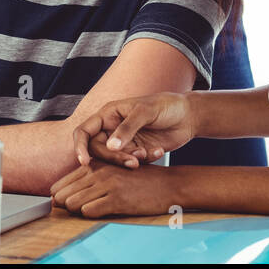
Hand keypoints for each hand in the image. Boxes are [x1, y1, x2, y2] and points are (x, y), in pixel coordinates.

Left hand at [51, 162, 179, 216]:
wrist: (168, 184)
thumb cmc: (139, 181)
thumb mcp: (112, 173)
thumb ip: (88, 181)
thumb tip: (61, 199)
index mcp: (94, 164)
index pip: (59, 185)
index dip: (60, 199)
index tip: (67, 206)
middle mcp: (97, 171)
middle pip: (62, 195)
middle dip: (65, 207)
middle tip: (77, 211)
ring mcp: (106, 184)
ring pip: (72, 203)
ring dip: (77, 212)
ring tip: (92, 210)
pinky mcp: (117, 198)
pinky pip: (89, 211)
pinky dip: (91, 215)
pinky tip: (102, 211)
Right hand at [71, 92, 195, 168]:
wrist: (188, 116)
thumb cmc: (166, 106)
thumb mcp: (145, 112)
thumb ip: (127, 128)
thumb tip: (110, 146)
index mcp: (108, 114)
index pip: (84, 132)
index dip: (80, 147)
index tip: (84, 162)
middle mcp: (112, 129)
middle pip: (98, 150)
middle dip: (113, 158)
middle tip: (132, 161)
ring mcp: (124, 142)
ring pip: (114, 159)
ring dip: (129, 160)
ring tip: (146, 154)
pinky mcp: (137, 152)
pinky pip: (132, 162)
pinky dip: (144, 160)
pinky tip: (158, 151)